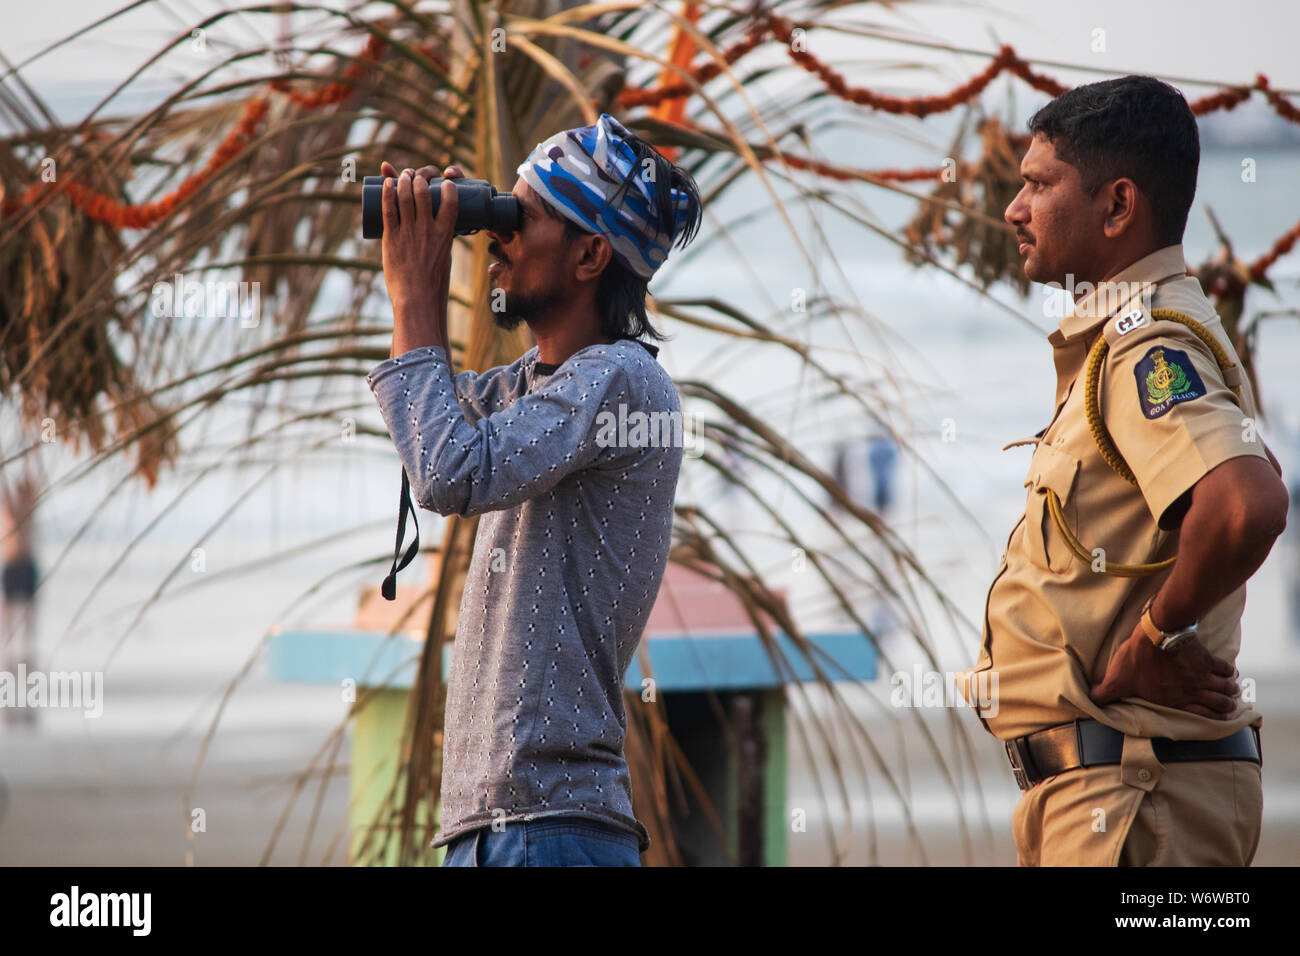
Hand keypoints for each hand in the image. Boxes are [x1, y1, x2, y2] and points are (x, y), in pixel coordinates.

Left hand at [379, 161, 462, 357]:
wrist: (417, 299)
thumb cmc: (432, 283)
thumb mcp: (444, 257)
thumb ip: (439, 242)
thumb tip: (435, 232)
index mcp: (445, 234)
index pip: (451, 200)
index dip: (448, 185)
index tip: (445, 182)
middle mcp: (428, 229)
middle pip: (423, 192)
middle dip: (420, 176)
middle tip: (416, 175)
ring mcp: (409, 232)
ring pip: (405, 196)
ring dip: (403, 179)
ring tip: (402, 175)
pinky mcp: (392, 237)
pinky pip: (389, 208)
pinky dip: (387, 191)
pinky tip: (387, 182)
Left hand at [1089, 618, 1239, 718]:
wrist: (1156, 634)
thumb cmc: (1137, 659)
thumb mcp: (1117, 679)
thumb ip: (1105, 693)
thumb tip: (1090, 701)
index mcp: (1175, 700)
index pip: (1203, 716)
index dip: (1215, 720)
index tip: (1220, 719)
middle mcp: (1193, 691)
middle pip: (1221, 704)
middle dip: (1227, 706)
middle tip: (1229, 705)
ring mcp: (1202, 675)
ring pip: (1226, 688)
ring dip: (1230, 691)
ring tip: (1232, 690)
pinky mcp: (1206, 658)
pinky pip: (1225, 668)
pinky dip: (1229, 671)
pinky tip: (1229, 672)